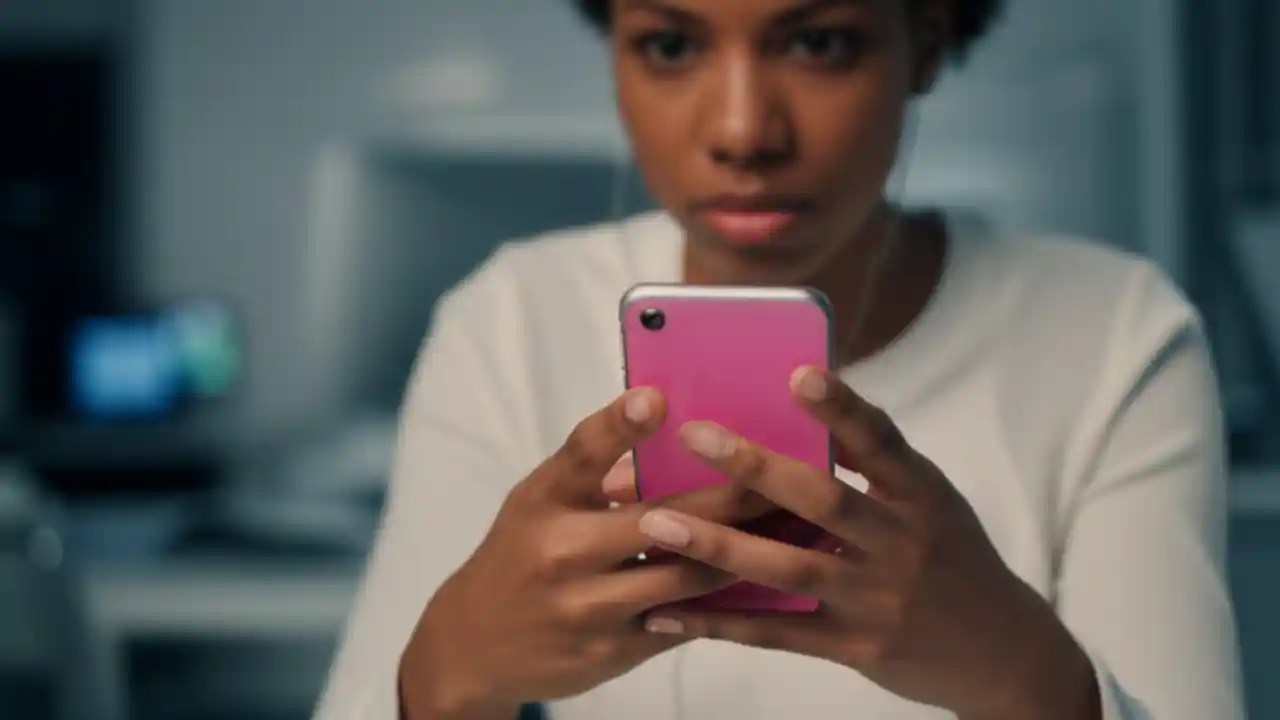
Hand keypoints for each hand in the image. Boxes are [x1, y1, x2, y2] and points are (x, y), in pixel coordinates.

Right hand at [398, 387, 774, 719]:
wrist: (474, 645)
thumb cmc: (521, 553)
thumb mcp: (540, 502)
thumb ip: (595, 471)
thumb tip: (673, 437)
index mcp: (543, 500)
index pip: (581, 454)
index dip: (618, 424)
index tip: (657, 398)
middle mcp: (562, 552)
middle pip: (660, 517)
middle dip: (733, 495)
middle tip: (788, 470)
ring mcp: (587, 607)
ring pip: (684, 575)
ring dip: (747, 549)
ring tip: (800, 525)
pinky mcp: (611, 651)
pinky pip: (683, 621)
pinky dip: (727, 599)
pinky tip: (770, 579)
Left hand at [632, 367, 1100, 719]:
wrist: (1002, 651)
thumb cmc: (950, 555)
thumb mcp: (930, 499)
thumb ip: (872, 462)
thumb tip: (803, 405)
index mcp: (920, 494)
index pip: (879, 441)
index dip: (840, 406)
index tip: (798, 373)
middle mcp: (901, 543)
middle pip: (822, 501)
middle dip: (755, 467)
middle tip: (693, 435)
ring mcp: (876, 598)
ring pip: (788, 568)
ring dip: (717, 546)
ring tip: (656, 523)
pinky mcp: (855, 646)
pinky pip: (777, 633)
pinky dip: (719, 621)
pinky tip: (667, 610)